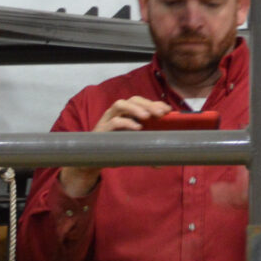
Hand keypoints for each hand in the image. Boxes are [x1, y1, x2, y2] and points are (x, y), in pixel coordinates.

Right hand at [58, 97, 175, 197]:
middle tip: (161, 113)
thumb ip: (145, 149)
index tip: (168, 110)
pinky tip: (137, 128)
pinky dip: (126, 122)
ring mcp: (107, 119)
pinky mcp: (101, 130)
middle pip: (133, 99)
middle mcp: (116, 113)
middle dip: (148, 104)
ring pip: (120, 104)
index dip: (155, 103)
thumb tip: (163, 161)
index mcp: (126, 114)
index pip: (141, 102)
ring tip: (147, 117)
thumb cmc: (114, 150)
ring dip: (135, 108)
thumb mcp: (132, 146)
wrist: (91, 161)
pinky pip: (113, 121)